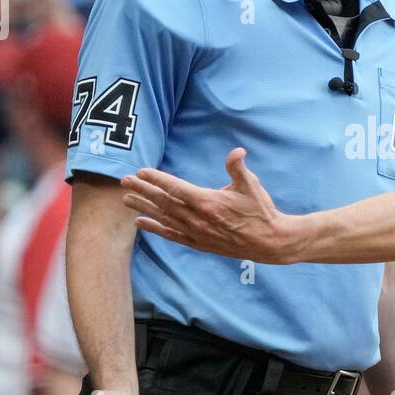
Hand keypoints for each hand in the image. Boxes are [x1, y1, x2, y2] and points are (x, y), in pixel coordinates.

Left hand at [121, 148, 301, 262]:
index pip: (176, 188)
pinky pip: (172, 235)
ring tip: (126, 199)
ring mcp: (197, 233)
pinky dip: (155, 228)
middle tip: (124, 181)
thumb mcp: (252, 186)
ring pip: (164, 219)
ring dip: (144, 208)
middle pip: (164, 203)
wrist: (270, 242)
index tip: (141, 172)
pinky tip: (141, 223)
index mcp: (208, 202)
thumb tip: (236, 151)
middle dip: (143, 191)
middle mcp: (198, 219)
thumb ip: (238, 168)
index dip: (157, 179)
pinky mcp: (199, 243)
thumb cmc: (261, 211)